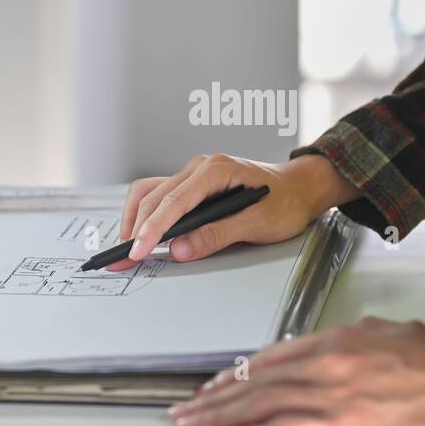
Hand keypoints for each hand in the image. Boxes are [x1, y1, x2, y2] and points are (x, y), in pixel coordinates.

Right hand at [109, 153, 357, 269]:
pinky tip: (144, 233)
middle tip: (122, 258)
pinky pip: (162, 196)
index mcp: (215, 170)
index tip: (138, 251)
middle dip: (135, 228)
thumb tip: (180, 249)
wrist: (302, 188)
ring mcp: (196, 175)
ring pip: (152, 193)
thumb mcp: (256, 223)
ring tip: (128, 247)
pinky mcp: (196, 186)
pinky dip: (149, 215)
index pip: (173, 201)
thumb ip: (217, 235)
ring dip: (137, 219)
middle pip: (154, 195)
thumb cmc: (286, 201)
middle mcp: (200, 168)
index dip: (152, 229)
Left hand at [167, 321, 424, 425]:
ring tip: (190, 425)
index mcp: (339, 339)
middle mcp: (325, 362)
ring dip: (216, 415)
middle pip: (255, 380)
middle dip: (215, 396)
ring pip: (257, 403)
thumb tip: (354, 344)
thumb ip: (365, 340)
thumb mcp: (396, 334)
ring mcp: (329, 393)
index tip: (219, 382)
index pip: (273, 356)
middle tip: (187, 407)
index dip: (240, 372)